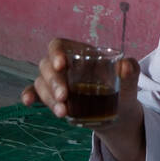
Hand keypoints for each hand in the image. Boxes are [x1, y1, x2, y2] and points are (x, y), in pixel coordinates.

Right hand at [20, 38, 139, 128]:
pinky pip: (36, 94)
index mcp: (80, 53)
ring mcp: (56, 82)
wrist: (119, 115)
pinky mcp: (52, 98)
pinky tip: (28, 102)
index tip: (62, 65)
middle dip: (54, 81)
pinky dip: (30, 96)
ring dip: (48, 97)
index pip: (59, 45)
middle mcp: (64, 65)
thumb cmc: (123, 90)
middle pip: (47, 66)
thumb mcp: (130, 81)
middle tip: (64, 96)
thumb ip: (131, 71)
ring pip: (41, 83)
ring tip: (63, 112)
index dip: (56, 52)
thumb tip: (125, 65)